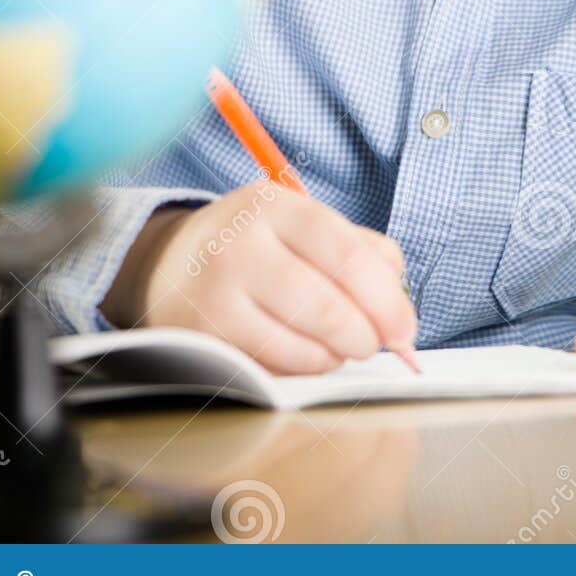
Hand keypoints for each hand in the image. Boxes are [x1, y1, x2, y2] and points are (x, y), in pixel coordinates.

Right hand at [101, 182, 417, 374]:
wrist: (170, 265)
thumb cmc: (255, 245)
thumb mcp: (300, 223)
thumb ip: (358, 248)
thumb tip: (401, 299)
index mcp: (274, 206)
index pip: (345, 253)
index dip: (386, 298)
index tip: (405, 327)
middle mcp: (240, 246)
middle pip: (325, 305)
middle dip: (365, 335)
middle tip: (377, 344)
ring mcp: (218, 295)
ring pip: (301, 345)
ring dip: (336, 356)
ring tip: (340, 346)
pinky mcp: (207, 339)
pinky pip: (274, 368)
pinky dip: (303, 369)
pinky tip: (306, 355)